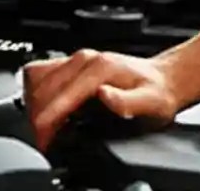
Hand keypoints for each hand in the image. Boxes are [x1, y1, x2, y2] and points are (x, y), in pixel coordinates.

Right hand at [23, 49, 181, 150]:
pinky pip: (41, 74)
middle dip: (38, 116)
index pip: (57, 96)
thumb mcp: (150, 102)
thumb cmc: (158, 92)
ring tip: (47, 125)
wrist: (165, 79)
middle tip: (46, 139)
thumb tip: (104, 96)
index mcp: (100, 68)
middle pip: (41, 87)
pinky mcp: (73, 63)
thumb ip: (127, 101)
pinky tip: (51, 109)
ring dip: (34, 103)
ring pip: (36, 78)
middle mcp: (85, 59)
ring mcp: (78, 59)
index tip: (45, 141)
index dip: (46, 123)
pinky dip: (38, 93)